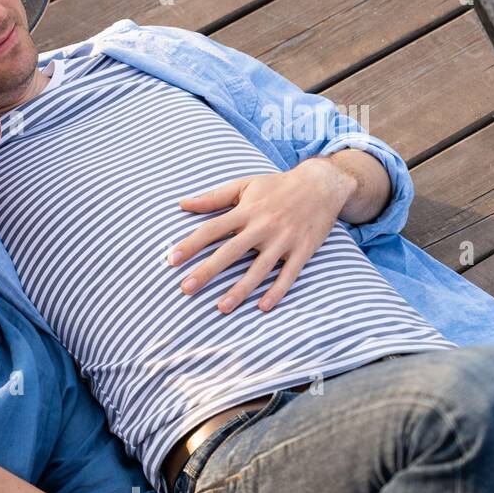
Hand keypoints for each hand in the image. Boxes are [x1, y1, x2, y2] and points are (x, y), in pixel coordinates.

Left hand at [169, 158, 353, 312]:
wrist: (322, 184)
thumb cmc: (277, 186)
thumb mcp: (244, 185)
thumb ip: (213, 197)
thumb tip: (182, 203)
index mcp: (246, 211)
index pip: (212, 229)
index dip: (191, 244)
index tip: (171, 259)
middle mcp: (263, 226)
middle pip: (230, 252)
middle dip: (207, 271)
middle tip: (186, 289)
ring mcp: (284, 240)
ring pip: (259, 269)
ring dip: (240, 289)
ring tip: (221, 308)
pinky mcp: (303, 250)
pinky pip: (289, 275)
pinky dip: (277, 291)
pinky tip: (262, 307)